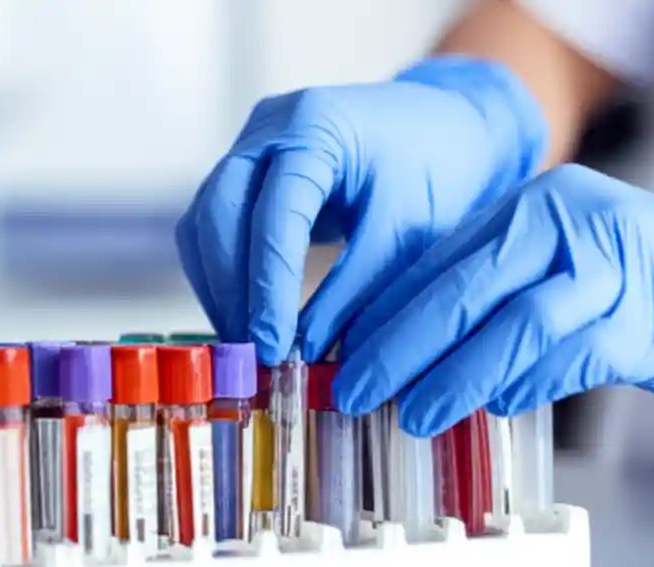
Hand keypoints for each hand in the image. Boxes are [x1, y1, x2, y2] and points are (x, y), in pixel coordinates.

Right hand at [174, 56, 546, 365]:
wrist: (449, 128)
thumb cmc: (438, 170)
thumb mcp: (406, 234)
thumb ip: (352, 292)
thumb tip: (302, 353)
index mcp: (314, 126)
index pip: (272, 213)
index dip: (268, 285)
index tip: (273, 345)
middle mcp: (267, 128)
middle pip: (218, 214)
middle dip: (232, 290)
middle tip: (254, 352)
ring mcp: (249, 148)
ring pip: (204, 224)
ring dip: (219, 288)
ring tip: (248, 343)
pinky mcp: (245, 175)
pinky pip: (211, 229)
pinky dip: (222, 276)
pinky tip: (245, 316)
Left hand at [335, 163, 653, 435]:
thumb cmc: (640, 281)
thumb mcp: (559, 262)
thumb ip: (494, 291)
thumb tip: (408, 348)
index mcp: (534, 207)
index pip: (437, 261)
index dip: (381, 311)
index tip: (338, 351)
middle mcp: (566, 224)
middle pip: (461, 289)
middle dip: (396, 346)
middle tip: (352, 387)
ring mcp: (609, 268)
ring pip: (512, 327)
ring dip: (454, 377)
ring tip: (413, 414)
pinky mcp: (645, 320)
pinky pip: (570, 358)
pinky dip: (528, 386)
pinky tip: (499, 408)